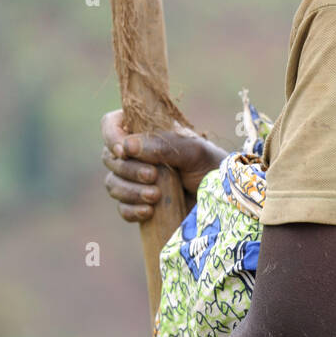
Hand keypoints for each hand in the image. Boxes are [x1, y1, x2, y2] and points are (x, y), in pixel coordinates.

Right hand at [101, 110, 227, 222]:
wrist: (225, 199)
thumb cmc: (212, 165)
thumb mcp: (193, 151)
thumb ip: (162, 145)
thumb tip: (127, 147)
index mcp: (147, 132)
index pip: (112, 124)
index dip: (111, 136)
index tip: (124, 151)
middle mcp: (138, 154)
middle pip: (109, 157)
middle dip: (127, 169)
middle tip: (153, 176)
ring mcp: (136, 180)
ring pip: (112, 183)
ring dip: (129, 191)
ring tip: (155, 196)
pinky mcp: (140, 204)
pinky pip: (122, 207)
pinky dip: (131, 210)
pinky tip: (148, 212)